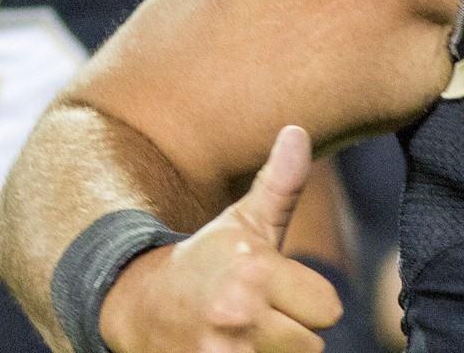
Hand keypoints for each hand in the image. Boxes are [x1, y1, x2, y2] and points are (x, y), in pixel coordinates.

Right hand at [100, 126, 344, 352]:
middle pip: (313, 344)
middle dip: (294, 333)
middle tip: (260, 316)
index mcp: (254, 270)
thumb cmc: (204, 261)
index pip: (328, 308)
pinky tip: (231, 350)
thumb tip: (298, 132)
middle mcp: (239, 314)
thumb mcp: (242, 223)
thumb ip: (280, 184)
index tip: (280, 292)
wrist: (136, 305)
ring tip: (244, 334)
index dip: (310, 301)